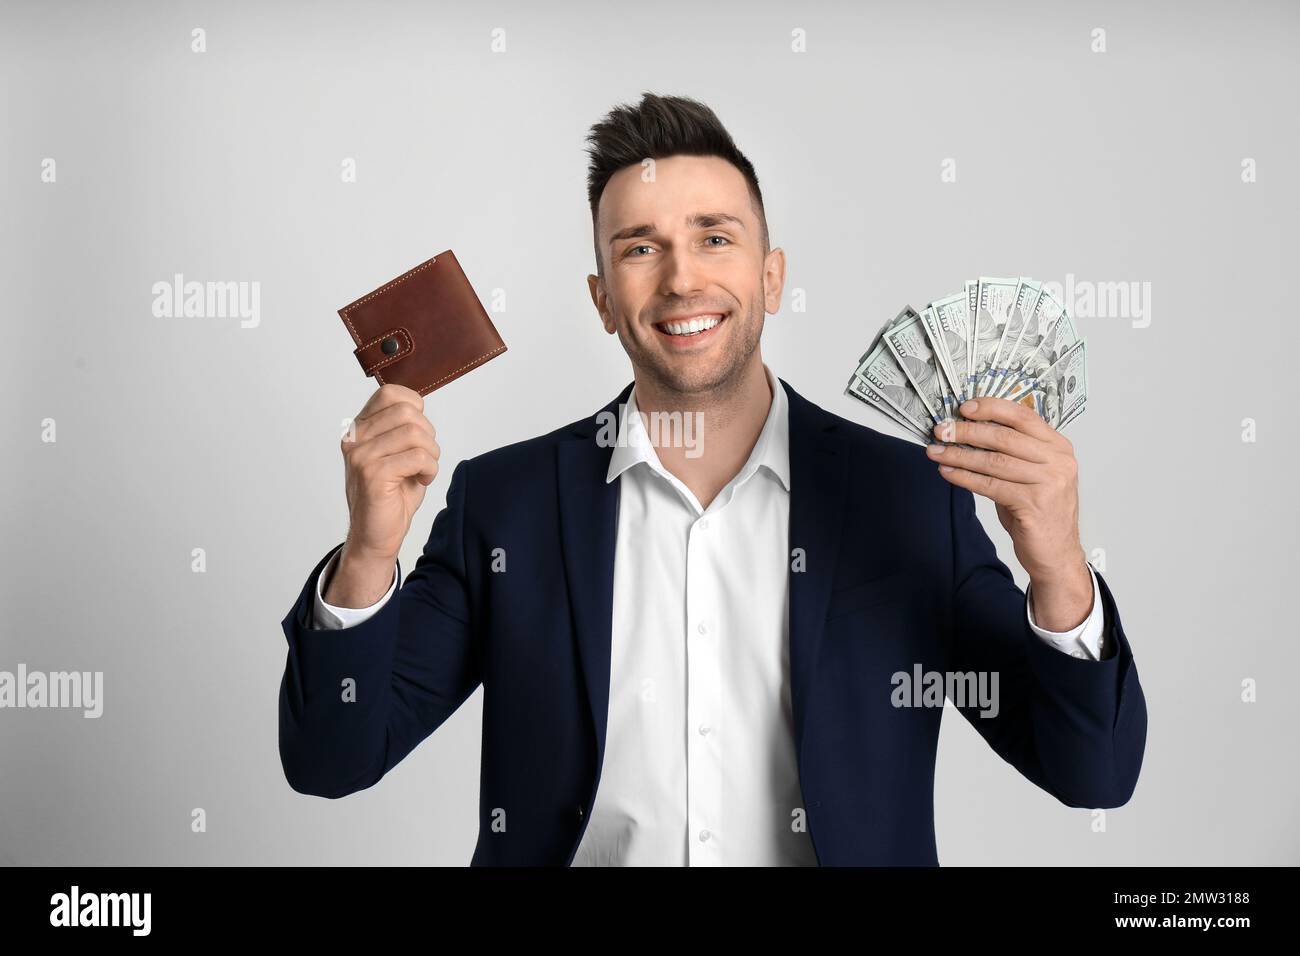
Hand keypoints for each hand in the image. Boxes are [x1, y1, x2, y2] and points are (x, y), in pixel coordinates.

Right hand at [339, 383, 440, 566]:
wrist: (375, 536)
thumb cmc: (391, 495)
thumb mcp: (397, 453)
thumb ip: (402, 427)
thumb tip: (418, 405)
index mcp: (359, 429)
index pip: (389, 393)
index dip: (415, 407)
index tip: (420, 433)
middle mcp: (355, 439)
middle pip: (407, 412)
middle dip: (428, 435)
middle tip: (425, 458)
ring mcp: (361, 456)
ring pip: (415, 433)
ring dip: (431, 454)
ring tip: (424, 470)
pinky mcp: (373, 474)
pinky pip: (417, 457)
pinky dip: (430, 469)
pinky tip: (422, 480)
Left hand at [927, 398, 1091, 629]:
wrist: (1056, 553)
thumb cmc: (1038, 510)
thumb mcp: (1030, 473)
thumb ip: (1011, 452)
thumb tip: (969, 430)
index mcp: (1058, 446)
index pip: (1023, 416)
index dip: (991, 408)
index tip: (963, 408)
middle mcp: (1058, 461)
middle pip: (1005, 437)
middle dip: (967, 431)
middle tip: (941, 430)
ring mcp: (1049, 483)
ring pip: (994, 461)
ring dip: (959, 455)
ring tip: (935, 451)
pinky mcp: (1034, 504)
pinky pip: (990, 485)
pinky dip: (964, 477)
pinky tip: (947, 472)